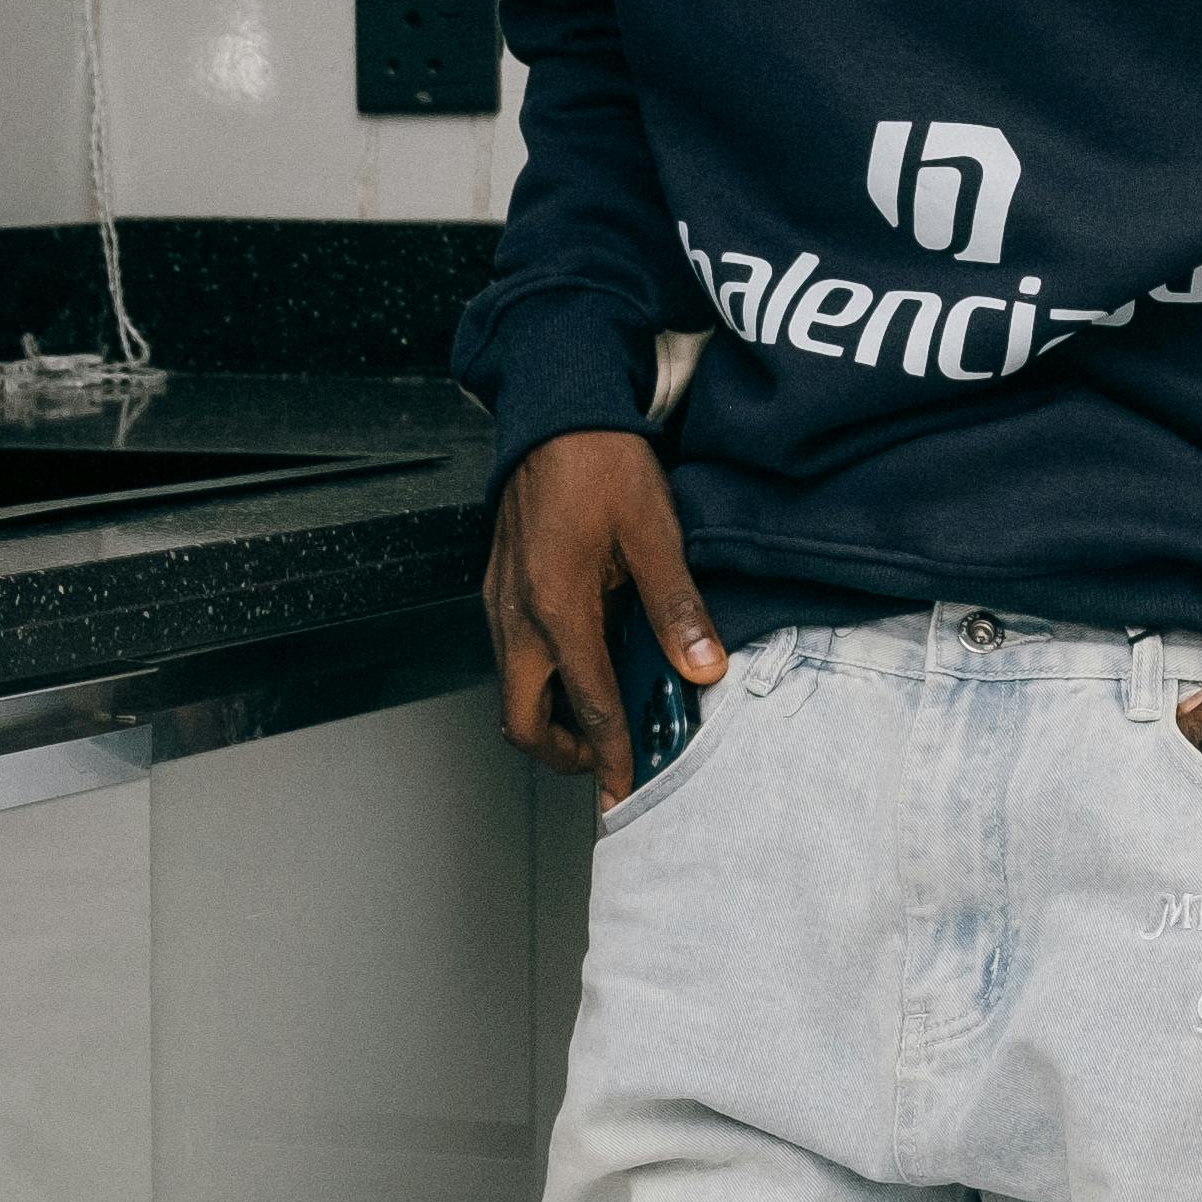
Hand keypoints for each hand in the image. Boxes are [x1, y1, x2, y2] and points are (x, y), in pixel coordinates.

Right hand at [487, 429, 720, 802]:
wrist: (553, 412)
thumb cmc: (601, 463)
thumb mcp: (655, 534)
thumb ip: (677, 609)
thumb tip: (703, 669)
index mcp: (557, 610)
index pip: (586, 708)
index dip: (610, 757)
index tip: (626, 789)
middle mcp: (517, 616)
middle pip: (522, 720)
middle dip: (563, 752)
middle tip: (608, 758)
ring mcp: (500, 603)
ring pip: (512, 690)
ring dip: (549, 717)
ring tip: (600, 719)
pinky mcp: (498, 588)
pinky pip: (511, 656)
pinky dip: (541, 681)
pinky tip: (582, 666)